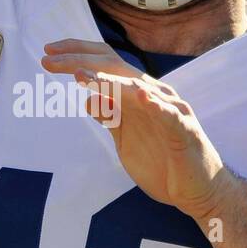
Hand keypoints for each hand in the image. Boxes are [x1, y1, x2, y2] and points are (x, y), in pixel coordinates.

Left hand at [40, 38, 224, 216]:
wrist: (198, 192)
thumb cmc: (164, 164)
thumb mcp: (125, 140)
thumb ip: (110, 118)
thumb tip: (88, 99)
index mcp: (136, 95)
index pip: (106, 63)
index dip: (77, 55)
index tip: (47, 55)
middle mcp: (153, 95)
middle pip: (115, 66)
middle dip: (80, 60)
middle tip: (49, 59)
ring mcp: (170, 110)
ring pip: (137, 87)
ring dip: (108, 80)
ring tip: (81, 76)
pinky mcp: (184, 131)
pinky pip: (168, 115)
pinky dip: (154, 105)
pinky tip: (138, 98)